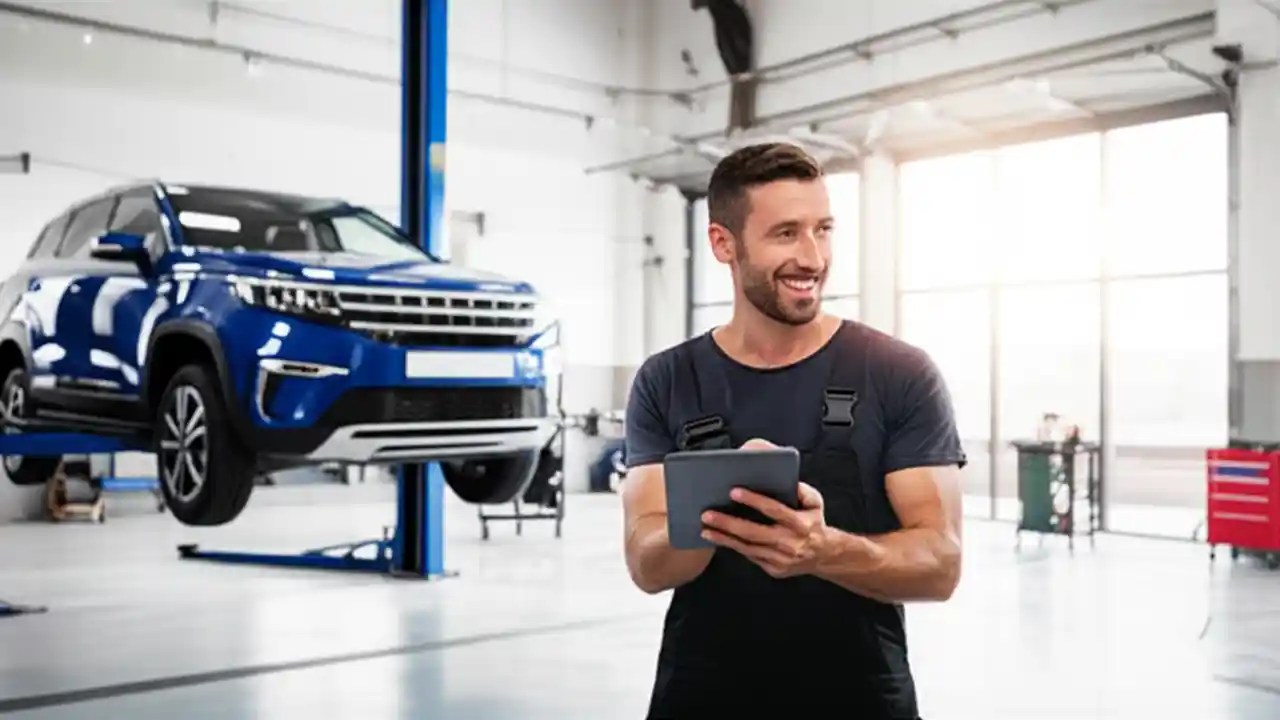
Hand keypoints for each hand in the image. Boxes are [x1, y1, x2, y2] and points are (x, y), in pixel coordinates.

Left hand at [701, 480, 828, 578]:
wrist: (823, 555)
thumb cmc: (813, 522)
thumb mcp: (815, 502)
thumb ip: (801, 490)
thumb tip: (785, 479)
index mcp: (801, 523)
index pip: (774, 510)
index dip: (754, 501)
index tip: (734, 491)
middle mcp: (790, 543)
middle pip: (754, 532)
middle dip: (728, 523)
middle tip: (708, 514)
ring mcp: (781, 559)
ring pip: (748, 548)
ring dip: (724, 538)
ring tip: (705, 529)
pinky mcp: (774, 569)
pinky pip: (750, 556)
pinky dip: (733, 547)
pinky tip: (718, 539)